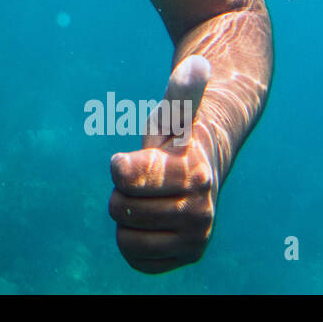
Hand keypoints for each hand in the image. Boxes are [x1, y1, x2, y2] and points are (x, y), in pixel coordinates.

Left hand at [109, 55, 217, 273]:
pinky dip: (135, 243)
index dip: (120, 165)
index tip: (133, 158)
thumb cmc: (177, 140)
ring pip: (124, 237)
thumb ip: (181, 93)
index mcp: (192, 173)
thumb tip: (197, 63)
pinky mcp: (187, 257)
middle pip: (119, 208)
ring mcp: (197, 238)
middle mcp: (200, 210)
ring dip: (129, 219)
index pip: (123, 175)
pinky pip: (134, 258)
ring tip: (151, 201)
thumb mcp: (173, 114)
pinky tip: (152, 225)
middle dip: (125, 192)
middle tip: (147, 182)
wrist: (203, 172)